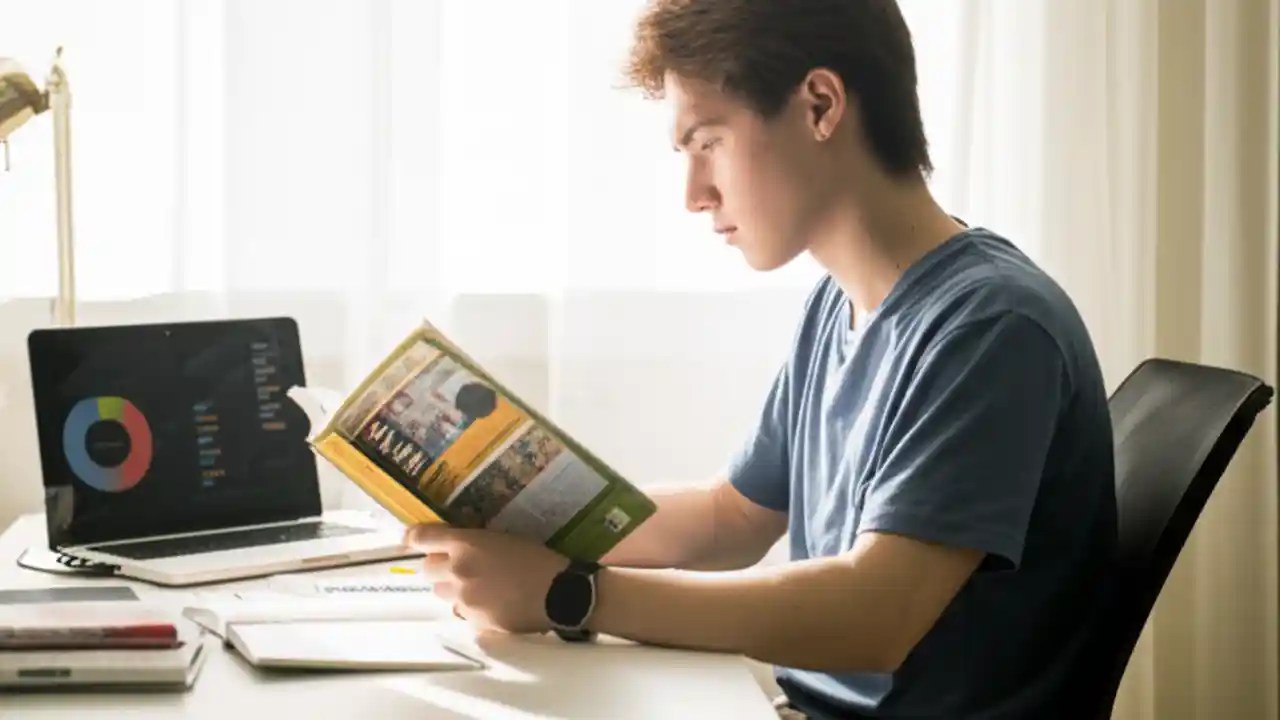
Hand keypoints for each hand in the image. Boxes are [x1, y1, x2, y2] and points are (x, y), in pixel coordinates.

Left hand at [403, 525, 567, 633]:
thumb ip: (473, 543)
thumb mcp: (503, 539)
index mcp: (466, 544)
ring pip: (442, 593)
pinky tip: (492, 604)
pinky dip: (471, 608)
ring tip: (478, 587)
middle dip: (439, 566)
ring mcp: (463, 598)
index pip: (423, 537)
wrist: (559, 593)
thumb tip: (454, 548)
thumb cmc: (537, 558)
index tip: (411, 539)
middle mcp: (457, 570)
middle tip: (458, 566)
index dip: (414, 537)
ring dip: (452, 588)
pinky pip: (461, 612)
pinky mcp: (473, 621)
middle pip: (427, 569)